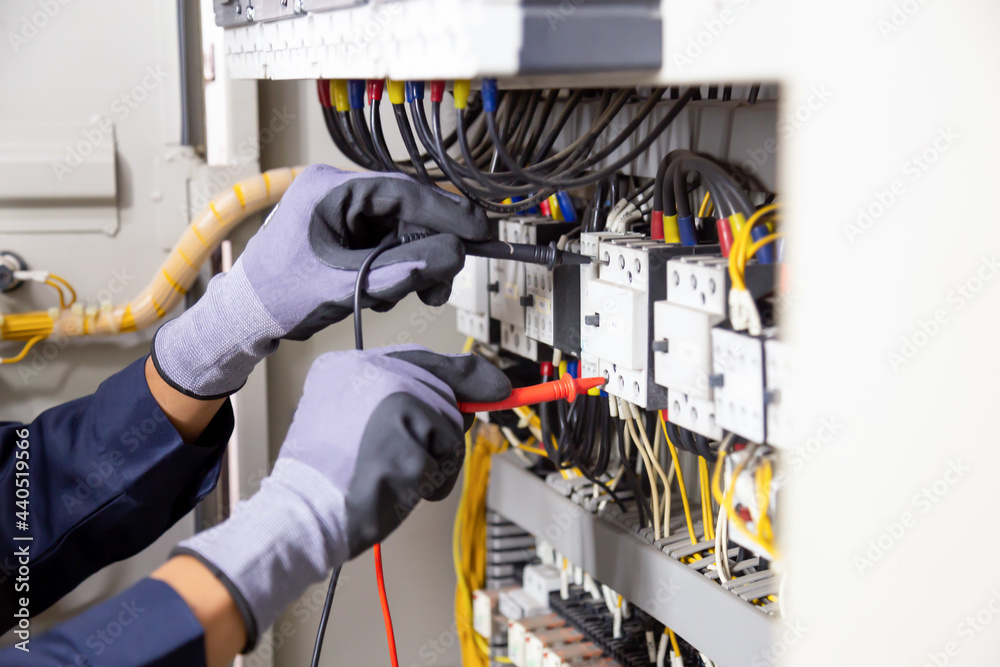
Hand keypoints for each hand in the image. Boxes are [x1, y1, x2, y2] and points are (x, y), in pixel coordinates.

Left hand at [152, 165, 489, 397]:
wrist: (245, 316)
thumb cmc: (279, 295)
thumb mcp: (346, 284)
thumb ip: (403, 269)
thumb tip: (455, 255)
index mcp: (330, 189)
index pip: (403, 191)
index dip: (446, 212)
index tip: (479, 231)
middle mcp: (338, 193)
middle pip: (407, 213)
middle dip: (428, 250)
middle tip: (442, 284)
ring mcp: (342, 213)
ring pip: (401, 232)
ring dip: (414, 265)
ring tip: (413, 295)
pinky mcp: (346, 234)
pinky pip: (387, 245)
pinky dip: (397, 269)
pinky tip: (387, 292)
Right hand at [172, 345, 509, 645]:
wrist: (300, 515)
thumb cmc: (330, 475)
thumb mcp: (358, 416)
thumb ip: (408, 397)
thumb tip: (485, 389)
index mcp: (348, 365)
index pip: (422, 358)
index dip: (464, 376)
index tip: (495, 385)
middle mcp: (369, 375)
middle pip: (444, 392)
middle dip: (443, 431)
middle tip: (412, 456)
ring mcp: (388, 408)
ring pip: (449, 426)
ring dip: (435, 461)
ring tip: (393, 473)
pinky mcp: (404, 444)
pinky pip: (444, 461)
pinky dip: (429, 482)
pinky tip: (395, 487)